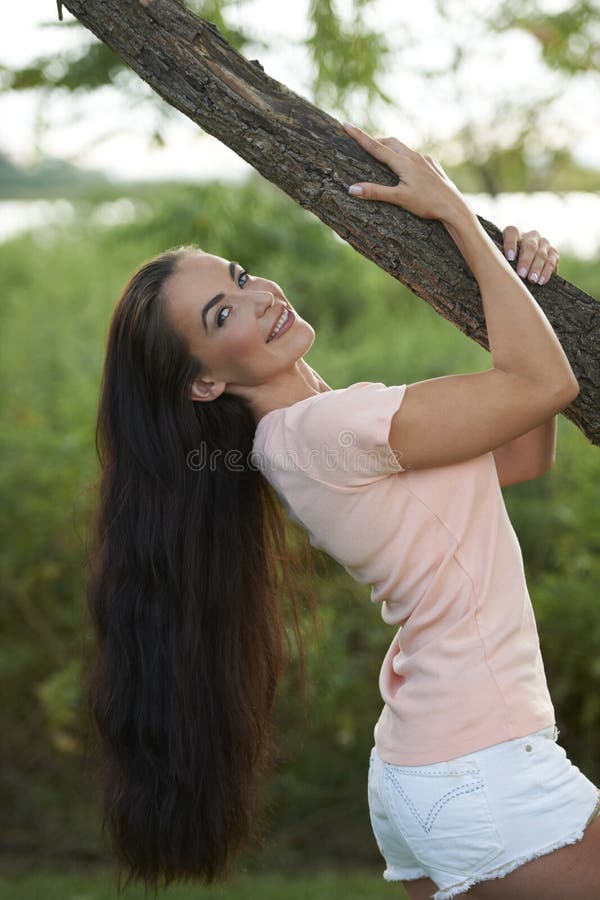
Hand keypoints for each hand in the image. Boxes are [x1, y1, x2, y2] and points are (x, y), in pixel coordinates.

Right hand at [343, 122, 466, 220]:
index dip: (359, 136)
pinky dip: (405, 157)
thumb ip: (375, 192)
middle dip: (375, 141)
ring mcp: (425, 160)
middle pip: (390, 142)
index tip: (345, 124)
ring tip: (382, 156)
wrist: (454, 207)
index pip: (375, 146)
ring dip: (390, 149)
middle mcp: (414, 156)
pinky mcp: (433, 166)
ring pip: (403, 148)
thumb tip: (351, 189)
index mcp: (403, 162)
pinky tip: (406, 168)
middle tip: (362, 143)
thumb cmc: (427, 204)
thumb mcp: (399, 199)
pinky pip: (415, 157)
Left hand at [502, 227, 558, 285]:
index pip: (511, 233)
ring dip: (536, 268)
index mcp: (515, 234)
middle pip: (529, 246)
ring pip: (541, 254)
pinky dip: (547, 272)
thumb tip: (490, 275)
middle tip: (521, 274)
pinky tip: (541, 281)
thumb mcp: (501, 258)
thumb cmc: (508, 264)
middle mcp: (531, 236)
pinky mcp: (553, 253)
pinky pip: (551, 261)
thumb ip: (497, 261)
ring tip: (532, 280)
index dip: (510, 244)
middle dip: (525, 261)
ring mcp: (543, 243)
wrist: (527, 265)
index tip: (509, 258)